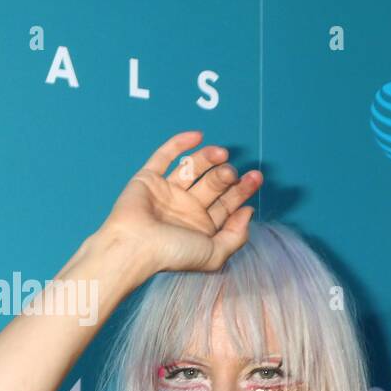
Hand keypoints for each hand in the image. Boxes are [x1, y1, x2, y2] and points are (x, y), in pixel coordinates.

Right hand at [96, 130, 263, 276]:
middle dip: (226, 175)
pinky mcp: (148, 179)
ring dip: (208, 159)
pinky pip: (164, 157)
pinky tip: (198, 136)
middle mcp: (186, 209)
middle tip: (232, 171)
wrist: (134, 246)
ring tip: (221, 154)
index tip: (255, 178)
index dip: (242, 190)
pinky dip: (179, 144)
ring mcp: (167, 192)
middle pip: (213, 185)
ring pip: (192, 169)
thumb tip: (248, 212)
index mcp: (202, 227)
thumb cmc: (173, 254)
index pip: (227, 204)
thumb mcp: (215, 254)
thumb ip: (236, 236)